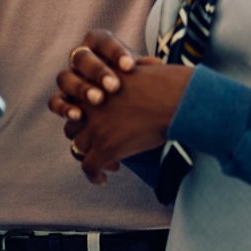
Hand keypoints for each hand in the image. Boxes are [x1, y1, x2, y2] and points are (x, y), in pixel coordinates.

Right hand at [45, 30, 149, 123]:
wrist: (124, 105)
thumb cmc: (134, 84)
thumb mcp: (141, 74)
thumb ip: (145, 68)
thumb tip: (155, 65)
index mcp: (99, 45)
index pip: (102, 40)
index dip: (114, 51)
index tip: (129, 66)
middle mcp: (80, 59)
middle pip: (81, 57)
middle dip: (97, 71)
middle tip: (113, 86)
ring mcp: (69, 79)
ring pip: (65, 78)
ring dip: (80, 88)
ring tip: (98, 100)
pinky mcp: (61, 100)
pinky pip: (55, 101)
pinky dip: (64, 108)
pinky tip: (79, 116)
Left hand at [64, 63, 190, 182]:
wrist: (177, 98)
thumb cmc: (168, 82)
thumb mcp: (137, 69)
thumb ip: (127, 76)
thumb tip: (143, 73)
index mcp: (92, 85)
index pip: (74, 104)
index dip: (86, 118)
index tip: (103, 126)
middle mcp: (87, 104)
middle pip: (73, 126)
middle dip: (87, 138)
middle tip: (104, 147)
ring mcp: (94, 126)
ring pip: (79, 147)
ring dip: (91, 156)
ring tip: (110, 164)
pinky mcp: (105, 146)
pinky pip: (89, 167)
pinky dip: (94, 176)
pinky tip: (103, 180)